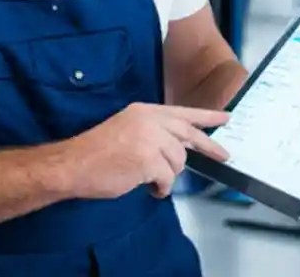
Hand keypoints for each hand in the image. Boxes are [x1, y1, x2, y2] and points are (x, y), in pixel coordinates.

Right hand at [62, 103, 229, 199]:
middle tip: (223, 155)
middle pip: (188, 134)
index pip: (183, 112)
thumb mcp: (128, 129)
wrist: (73, 164)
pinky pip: (168, 179)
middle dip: (208, 147)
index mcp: (145, 111)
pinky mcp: (148, 161)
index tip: (226, 117)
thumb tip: (180, 147)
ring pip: (179, 161)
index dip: (207, 116)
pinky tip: (149, 188)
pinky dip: (161, 188)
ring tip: (151, 179)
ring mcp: (150, 140)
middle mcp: (150, 121)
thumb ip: (154, 133)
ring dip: (169, 175)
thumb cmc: (97, 151)